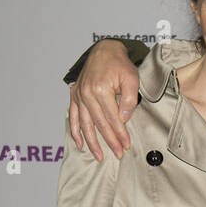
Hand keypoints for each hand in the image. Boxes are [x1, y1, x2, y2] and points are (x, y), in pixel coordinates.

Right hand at [69, 40, 138, 161]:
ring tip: (99, 156)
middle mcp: (86, 93)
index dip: (120, 133)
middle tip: (118, 154)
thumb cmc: (119, 64)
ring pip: (85, 124)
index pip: (112, 118)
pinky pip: (73, 117)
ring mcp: (79, 95)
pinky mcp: (75, 95)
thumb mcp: (132, 78)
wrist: (104, 50)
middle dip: (109, 141)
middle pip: (99, 124)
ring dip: (92, 142)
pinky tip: (80, 144)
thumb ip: (129, 99)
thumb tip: (123, 118)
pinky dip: (76, 131)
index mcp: (100, 89)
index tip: (126, 145)